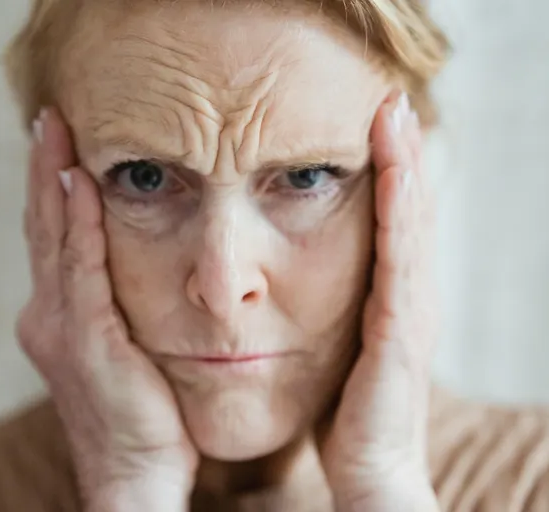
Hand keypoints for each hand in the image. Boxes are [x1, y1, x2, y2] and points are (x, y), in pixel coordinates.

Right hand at [16, 108, 197, 511]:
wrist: (136, 471)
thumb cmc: (141, 410)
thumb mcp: (123, 347)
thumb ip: (116, 306)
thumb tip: (134, 268)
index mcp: (59, 315)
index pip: (54, 238)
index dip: (53, 189)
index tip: (62, 143)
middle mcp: (47, 315)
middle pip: (45, 227)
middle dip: (45, 170)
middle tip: (51, 118)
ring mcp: (60, 327)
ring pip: (54, 238)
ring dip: (54, 181)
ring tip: (56, 132)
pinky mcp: (86, 341)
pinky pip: (81, 269)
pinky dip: (79, 224)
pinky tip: (82, 184)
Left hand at [319, 92, 439, 510]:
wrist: (364, 468)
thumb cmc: (345, 409)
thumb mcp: (333, 345)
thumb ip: (326, 308)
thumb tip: (290, 282)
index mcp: (386, 298)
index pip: (392, 221)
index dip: (390, 171)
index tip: (373, 121)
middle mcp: (406, 296)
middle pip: (408, 211)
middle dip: (402, 154)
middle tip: (391, 100)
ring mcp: (409, 312)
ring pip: (411, 224)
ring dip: (406, 166)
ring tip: (396, 114)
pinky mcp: (400, 333)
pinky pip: (400, 260)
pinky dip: (400, 212)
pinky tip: (395, 172)